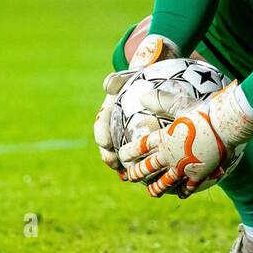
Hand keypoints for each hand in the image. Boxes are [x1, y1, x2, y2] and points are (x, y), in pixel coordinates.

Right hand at [93, 33, 179, 174]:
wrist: (151, 84)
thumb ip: (116, 79)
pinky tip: (149, 176)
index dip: (101, 137)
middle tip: (116, 165)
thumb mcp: (127, 77)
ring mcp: (124, 138)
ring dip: (123, 168)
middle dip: (109, 158)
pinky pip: (139, 158)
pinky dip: (142, 167)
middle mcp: (113, 129)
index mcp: (107, 114)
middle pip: (107, 147)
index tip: (105, 144)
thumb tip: (107, 85)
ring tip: (128, 176)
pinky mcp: (139, 146)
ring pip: (121, 156)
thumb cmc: (137, 79)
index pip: (101, 126)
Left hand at [119, 82, 252, 197]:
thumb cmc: (204, 111)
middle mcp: (169, 155)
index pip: (139, 148)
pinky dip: (182, 192)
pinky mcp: (198, 175)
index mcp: (163, 138)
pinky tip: (180, 194)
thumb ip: (161, 101)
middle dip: (136, 174)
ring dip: (156, 188)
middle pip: (147, 168)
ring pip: (164, 183)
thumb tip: (142, 96)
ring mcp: (183, 167)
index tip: (122, 157)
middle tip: (130, 177)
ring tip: (151, 192)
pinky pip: (188, 187)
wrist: (226, 125)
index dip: (128, 154)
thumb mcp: (181, 104)